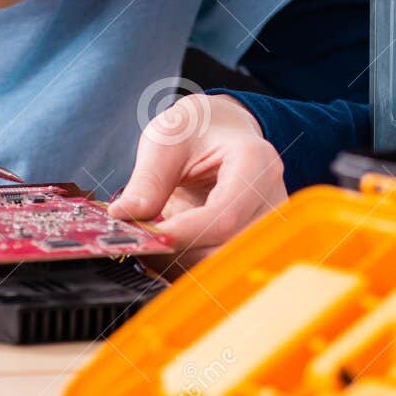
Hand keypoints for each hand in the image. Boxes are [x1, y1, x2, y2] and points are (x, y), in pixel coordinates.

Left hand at [109, 93, 285, 269]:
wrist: (220, 131)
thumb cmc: (196, 130)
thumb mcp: (165, 141)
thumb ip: (147, 180)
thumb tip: (124, 215)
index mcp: (255, 163)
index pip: (223, 217)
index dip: (183, 235)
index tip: (145, 237)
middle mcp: (270, 198)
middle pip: (227, 248)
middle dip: (179, 252)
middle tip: (140, 239)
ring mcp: (267, 224)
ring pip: (224, 263)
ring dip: (181, 261)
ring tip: (151, 237)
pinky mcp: (254, 241)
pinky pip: (222, 265)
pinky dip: (188, 263)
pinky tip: (167, 244)